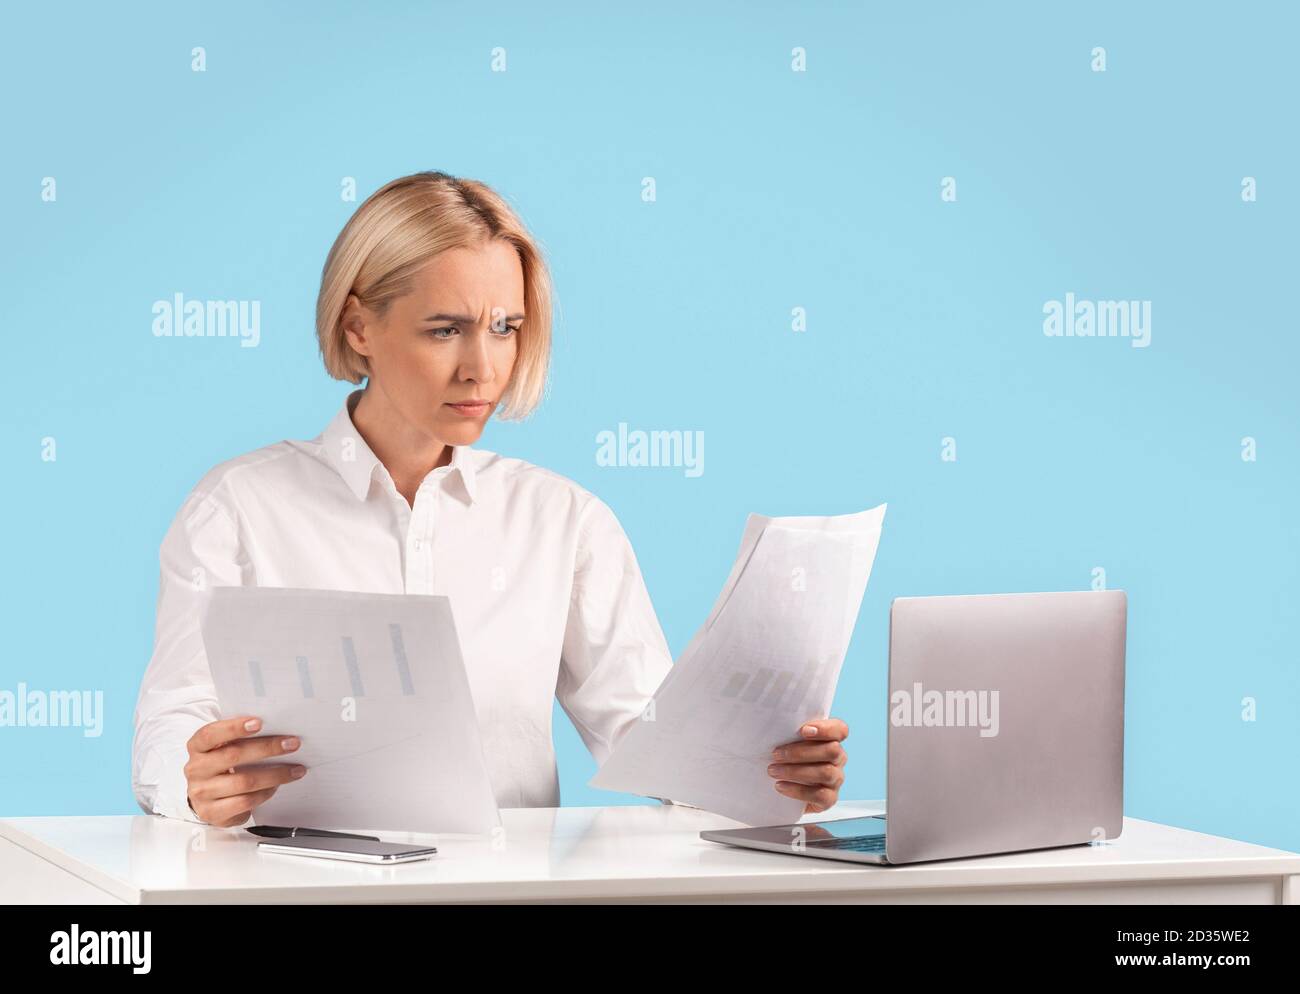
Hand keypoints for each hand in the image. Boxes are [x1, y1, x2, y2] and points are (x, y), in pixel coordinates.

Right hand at [184, 715, 306, 827]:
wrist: (206, 796)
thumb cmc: (222, 764)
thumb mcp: (223, 747)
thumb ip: (240, 737)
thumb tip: (277, 728)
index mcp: (197, 747)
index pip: (211, 734)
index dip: (234, 727)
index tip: (259, 722)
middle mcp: (196, 769)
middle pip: (233, 756)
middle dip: (268, 748)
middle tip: (293, 744)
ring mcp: (201, 793)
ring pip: (244, 781)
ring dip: (275, 775)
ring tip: (295, 770)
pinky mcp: (212, 812)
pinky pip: (245, 802)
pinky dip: (265, 793)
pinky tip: (276, 787)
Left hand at [767, 717, 847, 814]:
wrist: (783, 788)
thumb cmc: (785, 758)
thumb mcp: (787, 741)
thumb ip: (787, 731)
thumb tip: (770, 722)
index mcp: (831, 740)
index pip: (840, 730)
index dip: (826, 729)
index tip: (803, 730)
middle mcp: (838, 759)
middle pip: (832, 751)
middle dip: (801, 752)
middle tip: (776, 754)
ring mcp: (836, 779)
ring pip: (826, 772)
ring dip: (795, 771)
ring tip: (773, 771)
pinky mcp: (830, 799)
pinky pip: (820, 795)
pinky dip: (798, 790)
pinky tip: (780, 786)